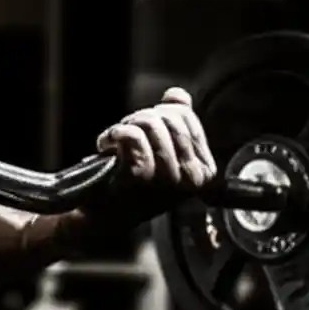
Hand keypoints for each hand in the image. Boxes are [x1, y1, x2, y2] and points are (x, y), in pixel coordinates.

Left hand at [85, 87, 217, 230]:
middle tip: (127, 134)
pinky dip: (115, 134)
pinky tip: (107, 146)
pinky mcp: (140, 177)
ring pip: (150, 124)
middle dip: (142, 118)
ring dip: (127, 126)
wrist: (104, 215)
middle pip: (168, 118)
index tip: (145, 130)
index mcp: (204, 171)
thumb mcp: (163, 152)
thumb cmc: (133, 183)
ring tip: (117, 142)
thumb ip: (176, 121)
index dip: (159, 113)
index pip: (186, 117)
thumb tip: (178, 95)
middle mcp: (191, 177)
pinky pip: (132, 135)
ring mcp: (167, 178)